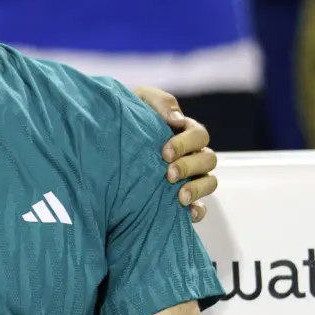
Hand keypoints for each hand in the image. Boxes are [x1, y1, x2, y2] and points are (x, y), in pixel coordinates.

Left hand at [130, 86, 217, 223]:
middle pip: (208, 160)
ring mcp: (191, 178)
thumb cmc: (127, 119)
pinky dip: (198, 211)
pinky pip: (201, 208)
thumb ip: (159, 103)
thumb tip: (177, 118)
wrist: (105, 144)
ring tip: (180, 197)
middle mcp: (192, 155)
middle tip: (168, 174)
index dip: (186, 143)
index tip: (164, 152)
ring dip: (197, 189)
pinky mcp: (184, 200)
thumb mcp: (139, 102)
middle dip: (190, 167)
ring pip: (210, 182)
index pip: (199, 135)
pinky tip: (187, 212)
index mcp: (185, 132)